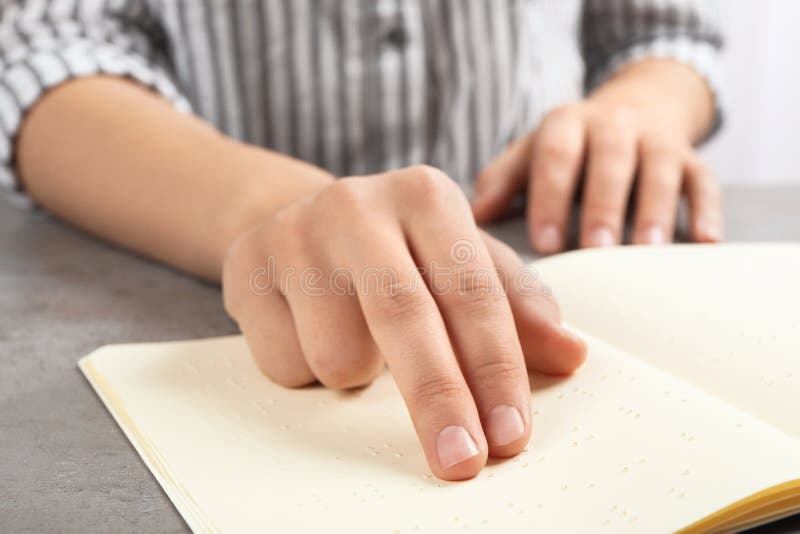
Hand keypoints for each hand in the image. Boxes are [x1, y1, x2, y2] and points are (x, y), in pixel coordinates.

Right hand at [222, 165, 585, 479]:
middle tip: (461, 462)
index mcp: (425, 195)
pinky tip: (311, 332)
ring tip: (358, 338)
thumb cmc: (394, 251)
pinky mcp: (245, 267)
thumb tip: (571, 355)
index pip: (472, 291)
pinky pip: (288, 364)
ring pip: (340, 355)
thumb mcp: (460, 261)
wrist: (293, 220)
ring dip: (361, 376)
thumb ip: (515, 305)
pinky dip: (310, 372)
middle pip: (405, 317)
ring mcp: (293, 234)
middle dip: (438, 399)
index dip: (495, 370)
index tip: (509, 435)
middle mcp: (357, 204)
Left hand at [472, 59, 722, 253]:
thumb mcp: (531, 151)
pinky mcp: (693, 157)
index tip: (546, 243)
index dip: (550, 198)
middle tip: (596, 250)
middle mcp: (613, 125)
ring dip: (655, 210)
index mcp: (566, 125)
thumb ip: (503, 179)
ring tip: (648, 250)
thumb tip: (476, 219)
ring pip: (660, 170)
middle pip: (610, 162)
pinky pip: (705, 180)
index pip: (555, 156)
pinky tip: (706, 242)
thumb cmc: (569, 147)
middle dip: (603, 206)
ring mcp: (657, 140)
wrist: (635, 105)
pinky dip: (708, 209)